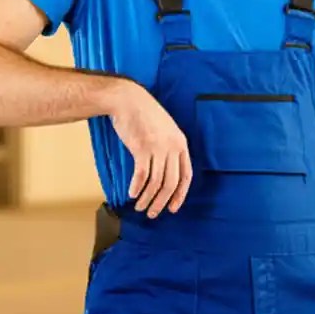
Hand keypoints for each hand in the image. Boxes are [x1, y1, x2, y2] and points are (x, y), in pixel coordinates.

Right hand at [107, 81, 192, 217]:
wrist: (128, 99)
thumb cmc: (144, 114)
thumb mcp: (165, 129)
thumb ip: (168, 147)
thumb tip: (164, 171)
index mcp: (181, 143)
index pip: (186, 176)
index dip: (180, 195)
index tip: (172, 208)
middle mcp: (172, 147)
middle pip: (171, 183)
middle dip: (161, 202)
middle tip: (153, 214)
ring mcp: (157, 148)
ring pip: (155, 182)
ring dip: (147, 198)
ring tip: (140, 207)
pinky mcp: (141, 148)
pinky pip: (141, 175)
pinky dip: (137, 188)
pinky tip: (132, 194)